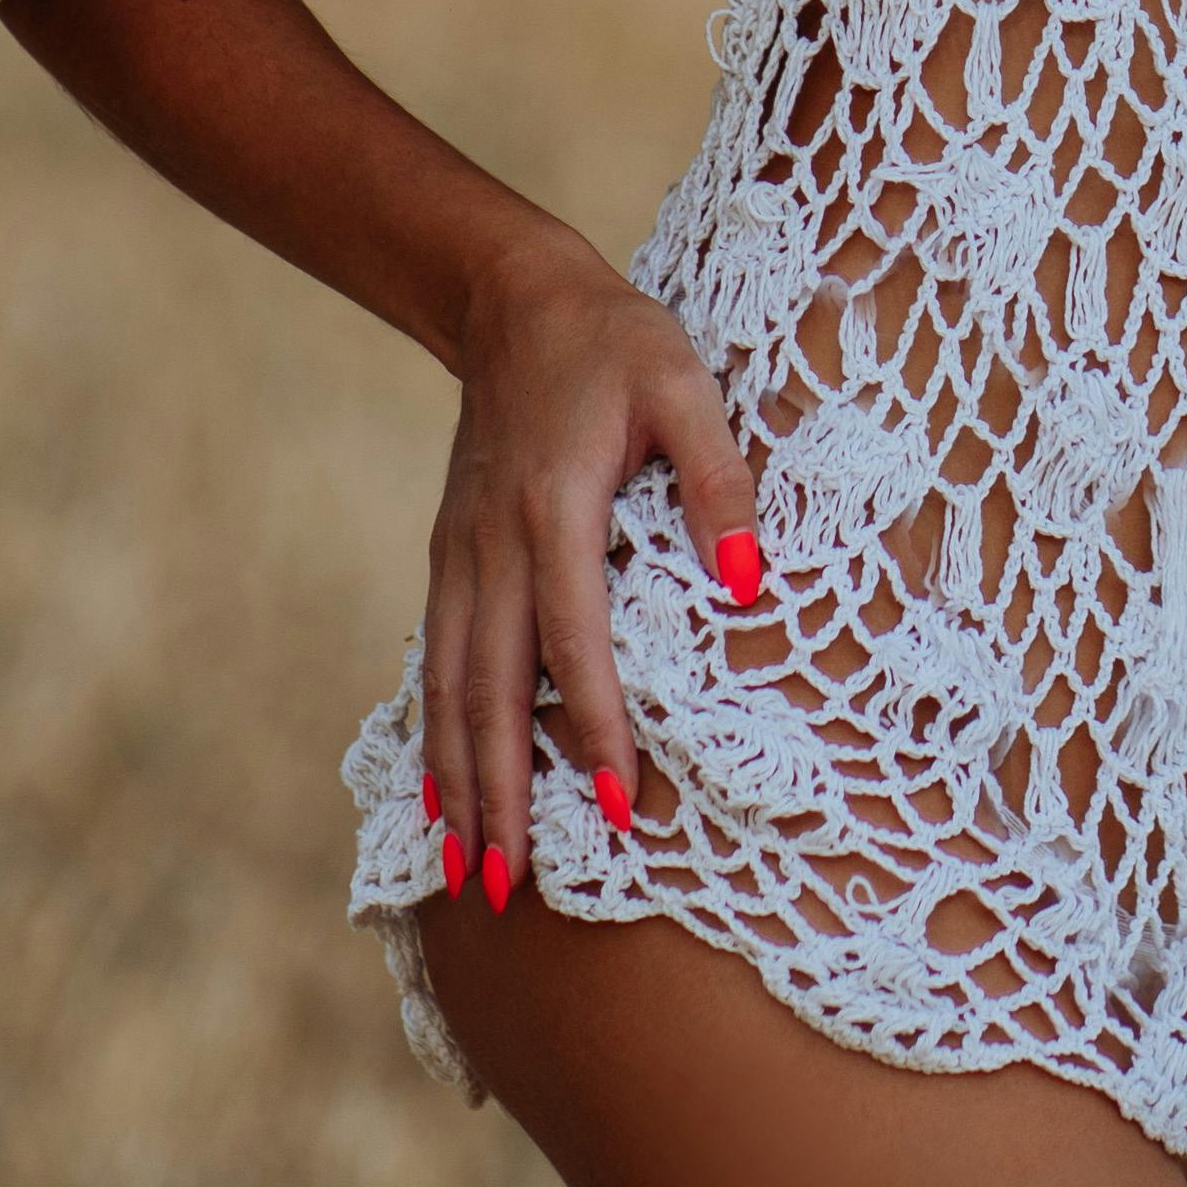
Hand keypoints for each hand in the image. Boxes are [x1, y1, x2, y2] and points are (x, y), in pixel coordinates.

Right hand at [418, 231, 763, 904]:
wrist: (512, 300)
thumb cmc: (615, 340)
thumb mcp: (688, 385)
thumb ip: (720, 481)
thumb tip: (749, 586)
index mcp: (557, 509)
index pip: (576, 640)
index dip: (597, 726)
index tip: (619, 805)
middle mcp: (495, 545)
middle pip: (491, 689)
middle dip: (499, 793)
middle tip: (511, 886)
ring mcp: (461, 555)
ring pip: (453, 687)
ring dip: (459, 781)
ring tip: (470, 870)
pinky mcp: (450, 557)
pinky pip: (439, 660)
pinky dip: (436, 733)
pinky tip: (441, 791)